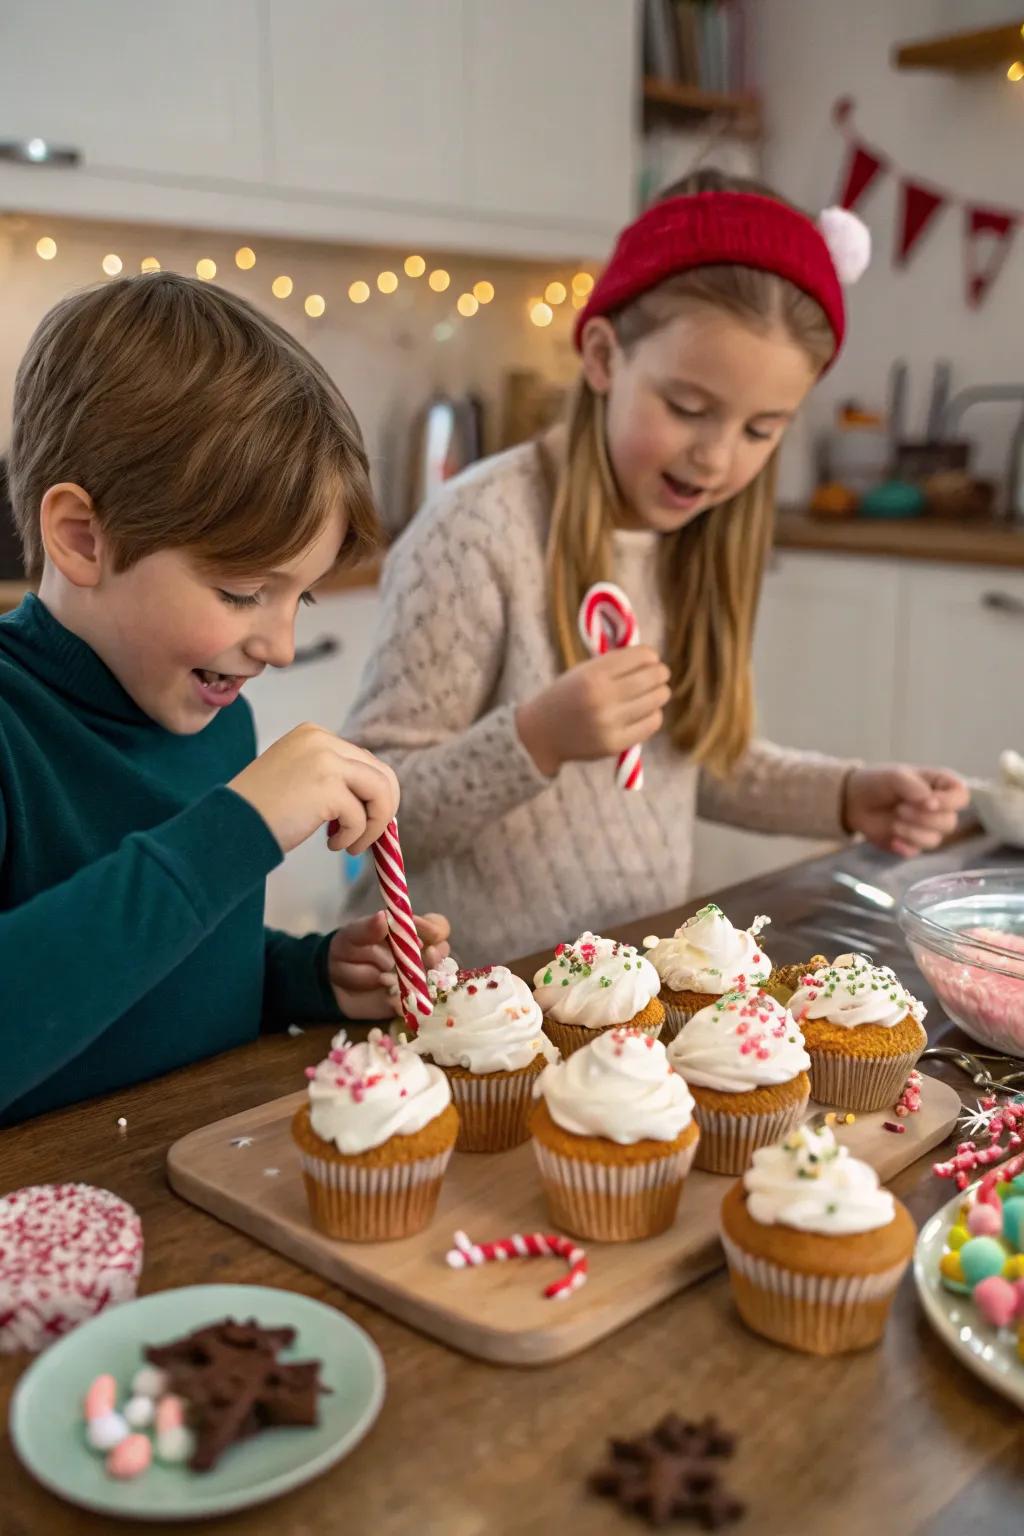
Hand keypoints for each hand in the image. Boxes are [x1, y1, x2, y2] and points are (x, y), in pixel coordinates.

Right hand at [228, 723, 398, 854]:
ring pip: (381, 791)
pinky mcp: (327, 787)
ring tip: (351, 845)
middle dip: (381, 810)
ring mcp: (325, 760)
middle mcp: (322, 739)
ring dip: (373, 825)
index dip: (373, 796)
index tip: (362, 822)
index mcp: (314, 734)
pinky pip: (360, 816)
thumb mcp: (300, 779)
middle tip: (365, 838)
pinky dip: (353, 837)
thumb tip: (376, 797)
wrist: (228, 826)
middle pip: (381, 773)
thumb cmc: (261, 811)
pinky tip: (331, 845)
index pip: (365, 762)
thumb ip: (333, 778)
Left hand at [328, 910, 450, 1018]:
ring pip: (437, 980)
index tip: (419, 927)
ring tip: (410, 979)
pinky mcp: (408, 1003)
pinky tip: (396, 1002)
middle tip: (428, 955)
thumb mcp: (352, 936)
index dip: (433, 927)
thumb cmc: (346, 952)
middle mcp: (419, 957)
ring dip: (428, 979)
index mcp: (410, 934)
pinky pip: (418, 1006)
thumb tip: (383, 917)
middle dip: (438, 954)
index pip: (436, 926)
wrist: (332, 983)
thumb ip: (367, 928)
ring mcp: (416, 981)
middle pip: (443, 953)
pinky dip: (411, 1004)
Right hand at [515, 647, 670, 776]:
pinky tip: (645, 712)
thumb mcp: (582, 671)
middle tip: (658, 675)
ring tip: (653, 693)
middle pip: (653, 678)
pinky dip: (653, 715)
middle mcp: (602, 698)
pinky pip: (652, 723)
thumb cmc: (565, 696)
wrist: (540, 734)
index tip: (650, 659)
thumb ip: (613, 664)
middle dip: (660, 673)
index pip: (641, 656)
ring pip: (657, 700)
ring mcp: (609, 723)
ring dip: (659, 693)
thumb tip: (652, 658)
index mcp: (593, 675)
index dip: (650, 656)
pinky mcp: (615, 744)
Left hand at [842, 765, 968, 856]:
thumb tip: (930, 802)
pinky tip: (892, 839)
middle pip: (950, 822)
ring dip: (914, 832)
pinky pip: (918, 851)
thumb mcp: (894, 776)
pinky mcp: (912, 843)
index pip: (962, 796)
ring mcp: (926, 828)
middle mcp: (939, 809)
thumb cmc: (879, 782)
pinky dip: (905, 846)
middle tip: (900, 809)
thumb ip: (913, 786)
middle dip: (924, 819)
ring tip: (894, 822)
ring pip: (936, 839)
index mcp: (940, 786)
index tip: (929, 802)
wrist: (854, 801)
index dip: (949, 802)